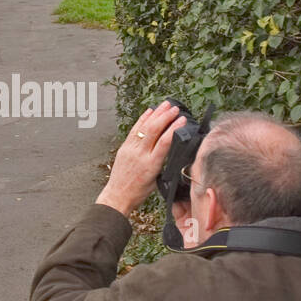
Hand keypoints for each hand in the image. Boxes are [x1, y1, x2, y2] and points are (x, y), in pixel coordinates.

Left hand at [96, 101, 185, 217]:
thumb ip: (163, 162)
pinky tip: (149, 111)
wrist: (118, 195)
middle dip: (165, 116)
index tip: (182, 120)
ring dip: (156, 114)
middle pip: (154, 130)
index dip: (174, 128)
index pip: (165, 142)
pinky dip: (142, 119)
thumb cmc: (138, 192)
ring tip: (165, 105)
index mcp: (151, 165)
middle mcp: (140, 154)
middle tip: (175, 109)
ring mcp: (130, 149)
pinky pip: (134, 130)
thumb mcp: (156, 179)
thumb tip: (171, 147)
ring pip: (144, 127)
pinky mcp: (124, 147)